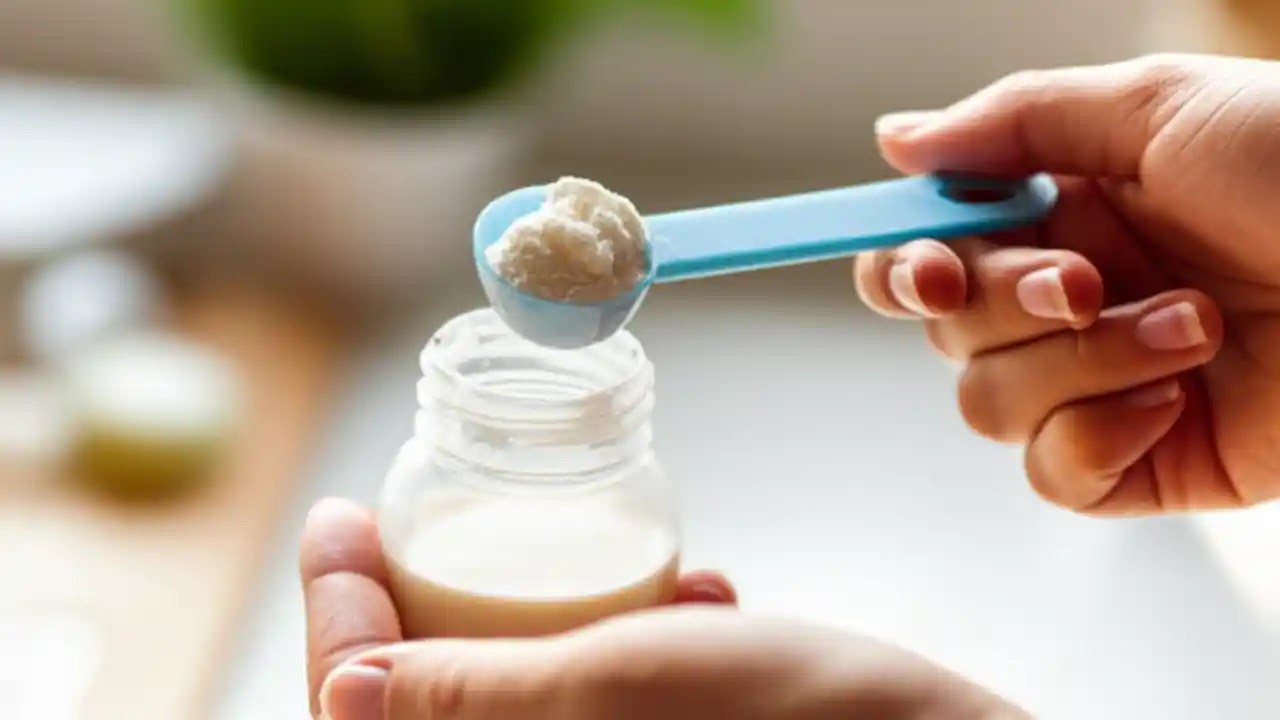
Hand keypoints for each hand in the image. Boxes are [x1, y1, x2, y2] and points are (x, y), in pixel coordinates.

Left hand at [303, 498, 1022, 719]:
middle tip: (415, 512)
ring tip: (591, 540)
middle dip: (431, 606)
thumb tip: (349, 681)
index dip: (336, 616)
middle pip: (442, 703)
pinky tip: (701, 595)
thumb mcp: (614, 687)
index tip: (335, 515)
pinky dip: (642, 639)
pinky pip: (625, 700)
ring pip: (537, 691)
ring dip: (553, 612)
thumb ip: (469, 695)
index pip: (369, 717)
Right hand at [857, 53, 1279, 514]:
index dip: (903, 267)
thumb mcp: (1158, 107)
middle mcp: (1070, 301)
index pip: (932, 251)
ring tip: (1193, 327)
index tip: (930, 269)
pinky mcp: (1147, 461)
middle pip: (948, 334)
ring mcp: (1104, 384)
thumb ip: (1014, 120)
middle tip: (1083, 281)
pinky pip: (1054, 475)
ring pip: (991, 405)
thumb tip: (894, 140)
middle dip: (1005, 308)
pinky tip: (1178, 398)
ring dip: (1082, 365)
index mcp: (1063, 213)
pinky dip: (1100, 438)